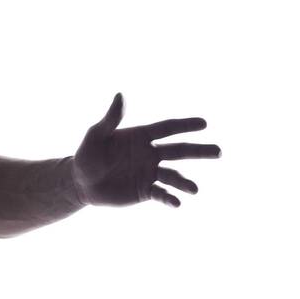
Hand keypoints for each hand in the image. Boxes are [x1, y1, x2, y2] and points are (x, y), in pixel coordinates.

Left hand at [71, 92, 219, 207]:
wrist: (80, 182)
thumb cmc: (87, 155)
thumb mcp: (96, 135)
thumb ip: (110, 119)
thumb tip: (120, 95)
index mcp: (141, 137)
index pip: (167, 128)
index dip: (185, 125)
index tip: (204, 123)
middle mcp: (150, 154)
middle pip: (179, 151)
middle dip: (199, 151)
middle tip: (219, 152)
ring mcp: (149, 173)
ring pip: (173, 175)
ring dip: (184, 182)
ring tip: (194, 189)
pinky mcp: (145, 191)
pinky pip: (161, 194)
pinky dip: (170, 199)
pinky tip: (177, 203)